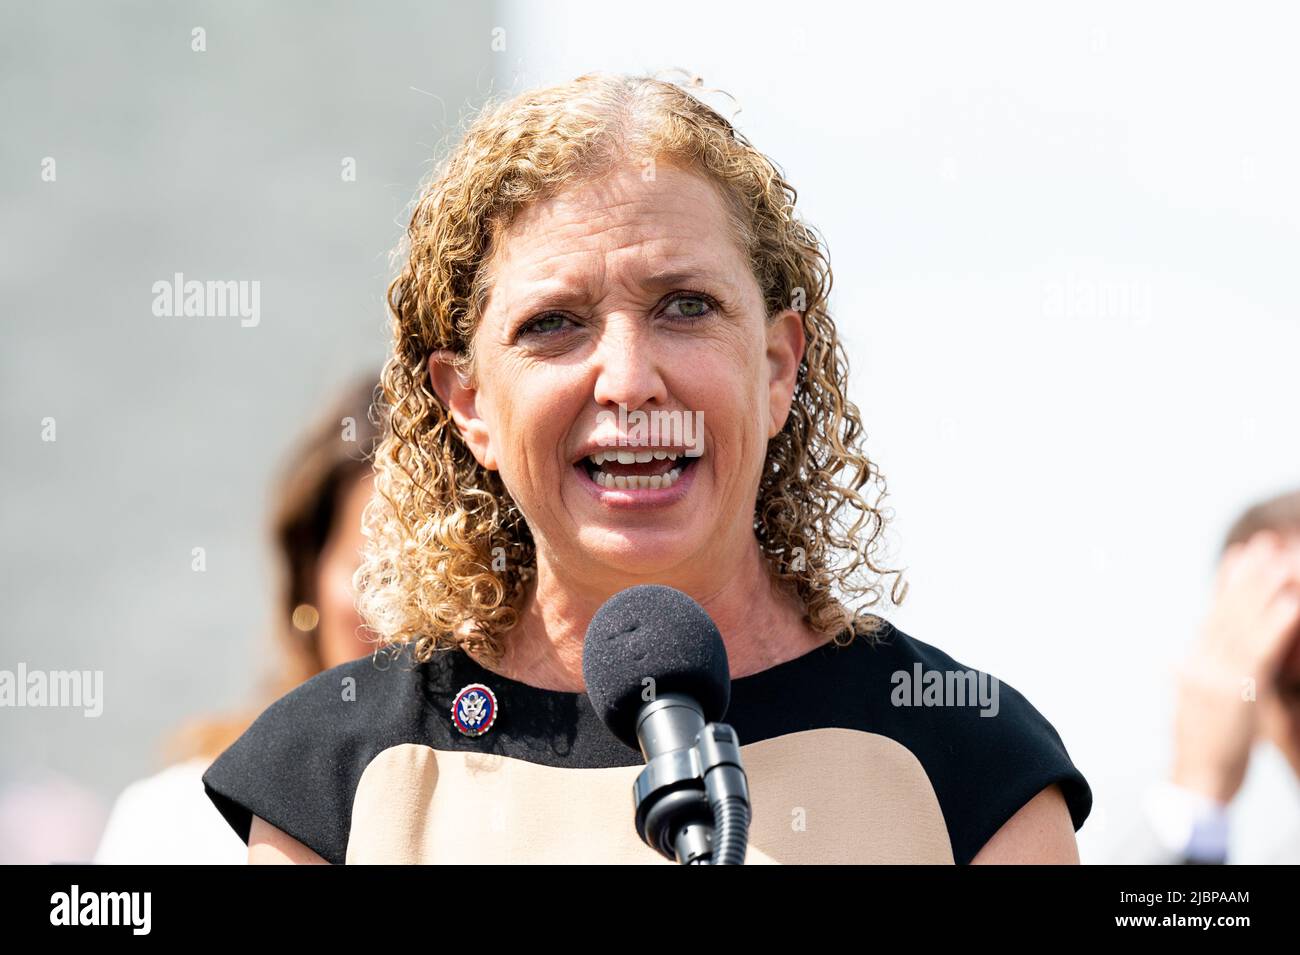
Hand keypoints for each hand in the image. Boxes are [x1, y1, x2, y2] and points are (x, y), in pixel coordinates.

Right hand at [1170, 531, 1299, 803]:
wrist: (1196, 783)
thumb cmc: (1199, 754)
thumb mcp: (1189, 709)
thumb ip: (1187, 679)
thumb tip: (1174, 661)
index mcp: (1191, 666)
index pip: (1210, 615)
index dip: (1225, 584)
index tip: (1236, 556)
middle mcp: (1201, 664)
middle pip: (1227, 611)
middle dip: (1246, 576)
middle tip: (1261, 543)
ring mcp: (1218, 676)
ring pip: (1245, 623)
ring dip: (1265, 589)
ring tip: (1281, 561)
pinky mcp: (1239, 693)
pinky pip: (1264, 651)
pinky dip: (1278, 624)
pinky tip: (1292, 603)